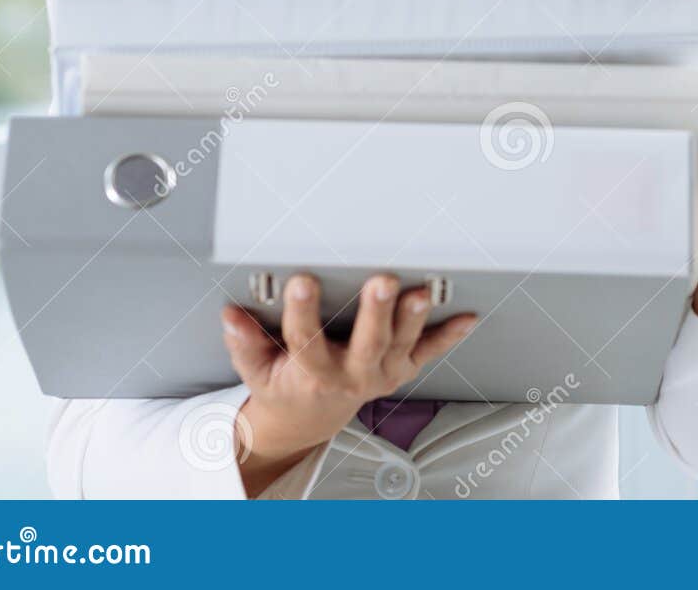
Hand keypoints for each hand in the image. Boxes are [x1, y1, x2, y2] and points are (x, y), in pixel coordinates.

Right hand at [221, 273, 476, 494]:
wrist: (310, 416)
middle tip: (382, 281)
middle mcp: (351, 374)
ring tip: (422, 292)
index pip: (304, 340)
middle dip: (375, 312)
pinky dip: (449, 335)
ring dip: (414, 318)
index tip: (301, 280)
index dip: (302, 311)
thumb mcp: (256, 370)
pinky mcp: (402, 368)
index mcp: (311, 372)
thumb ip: (245, 343)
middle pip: (366, 343)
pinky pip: (429, 352)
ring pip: (401, 344)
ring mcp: (382, 372)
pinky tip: (466, 316)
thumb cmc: (285, 383)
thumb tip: (231, 315)